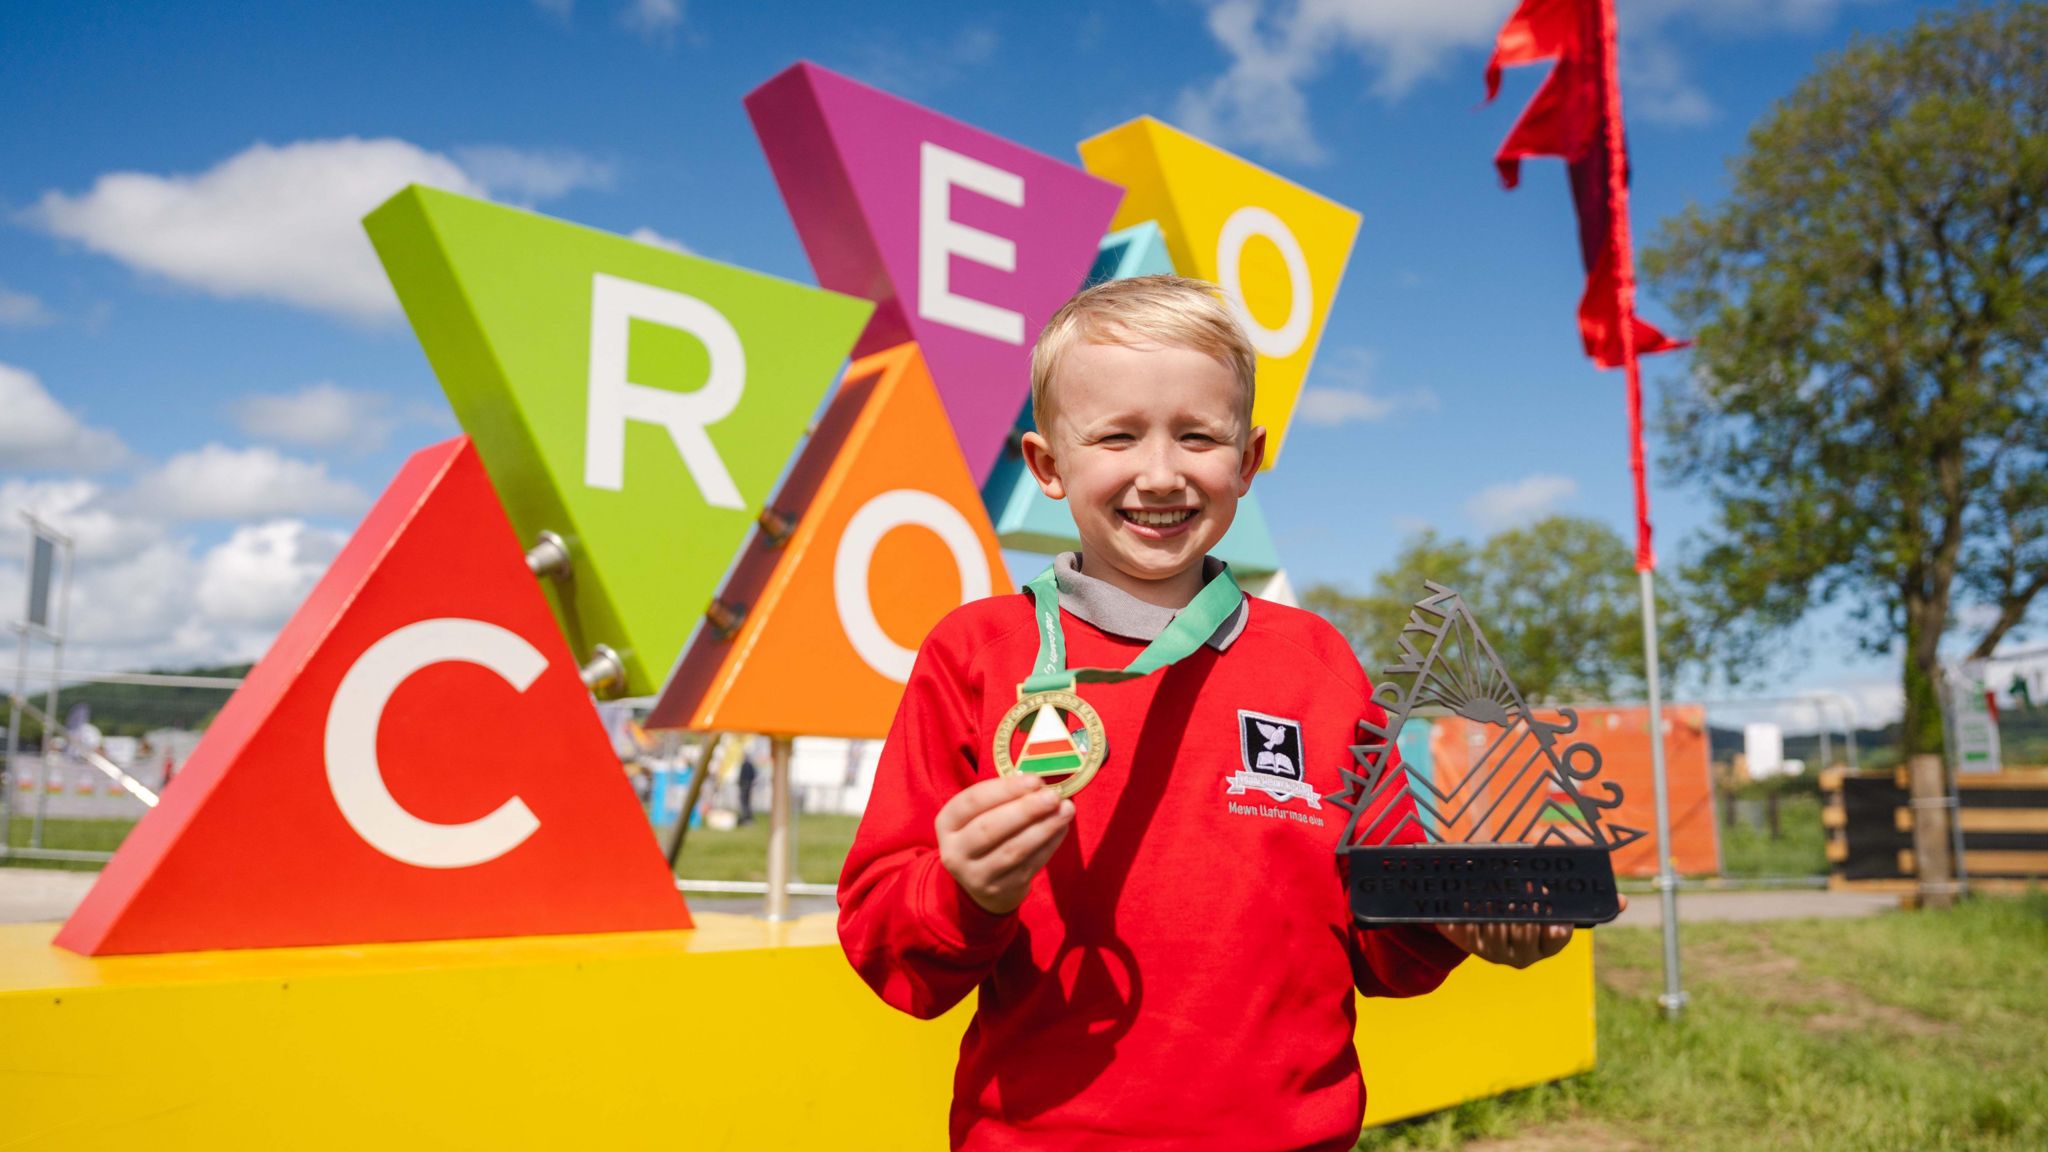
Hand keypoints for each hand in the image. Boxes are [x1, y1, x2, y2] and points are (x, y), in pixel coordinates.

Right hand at [936, 774, 1074, 914]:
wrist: (981, 884)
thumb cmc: (985, 835)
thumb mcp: (981, 814)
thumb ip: (1004, 799)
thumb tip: (1040, 785)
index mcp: (947, 823)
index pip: (972, 801)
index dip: (1004, 789)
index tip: (1034, 780)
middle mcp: (955, 851)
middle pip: (990, 828)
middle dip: (1025, 810)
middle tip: (1053, 796)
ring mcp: (976, 875)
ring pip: (1013, 850)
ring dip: (1043, 828)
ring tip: (1066, 810)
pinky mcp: (1000, 891)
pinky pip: (1029, 866)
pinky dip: (1049, 845)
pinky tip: (1061, 828)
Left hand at [1436, 894, 1626, 968]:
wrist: (1485, 918)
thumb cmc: (1528, 907)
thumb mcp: (1552, 902)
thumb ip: (1581, 899)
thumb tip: (1623, 902)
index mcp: (1547, 945)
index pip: (1557, 939)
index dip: (1555, 928)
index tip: (1552, 915)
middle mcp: (1525, 955)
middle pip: (1526, 935)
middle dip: (1524, 915)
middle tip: (1522, 894)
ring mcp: (1498, 953)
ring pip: (1499, 935)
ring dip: (1497, 915)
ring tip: (1496, 897)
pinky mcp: (1474, 946)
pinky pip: (1471, 934)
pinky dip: (1469, 920)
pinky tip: (1468, 905)